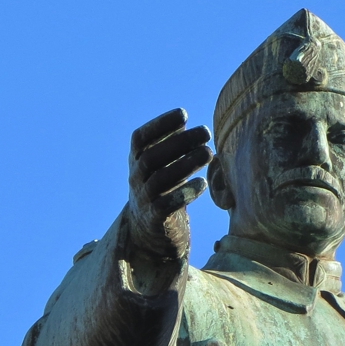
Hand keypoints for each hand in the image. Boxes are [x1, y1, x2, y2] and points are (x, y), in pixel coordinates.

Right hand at [126, 108, 211, 260]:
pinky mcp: (154, 219)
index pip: (140, 139)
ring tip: (208, 153)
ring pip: (159, 180)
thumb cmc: (163, 188)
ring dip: (185, 164)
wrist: (148, 231)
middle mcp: (136, 178)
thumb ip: (171, 143)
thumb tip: (183, 117)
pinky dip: (184, 193)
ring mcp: (143, 199)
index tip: (183, 114)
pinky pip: (165, 206)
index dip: (159, 124)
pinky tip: (203, 183)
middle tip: (206, 132)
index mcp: (137, 161)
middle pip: (151, 157)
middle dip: (179, 142)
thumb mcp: (163, 164)